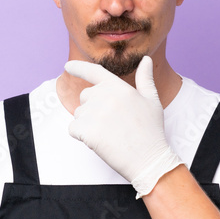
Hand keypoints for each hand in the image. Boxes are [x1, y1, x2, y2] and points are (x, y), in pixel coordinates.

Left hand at [64, 55, 182, 197]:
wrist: (148, 158)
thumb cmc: (151, 131)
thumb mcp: (152, 100)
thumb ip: (145, 79)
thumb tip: (146, 60)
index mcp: (118, 87)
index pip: (94, 72)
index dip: (79, 67)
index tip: (68, 66)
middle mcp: (104, 96)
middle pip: (85, 97)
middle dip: (93, 108)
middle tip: (112, 124)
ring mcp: (93, 113)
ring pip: (78, 114)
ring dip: (88, 124)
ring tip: (108, 134)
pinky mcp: (85, 130)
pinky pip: (73, 129)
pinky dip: (82, 136)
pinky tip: (99, 141)